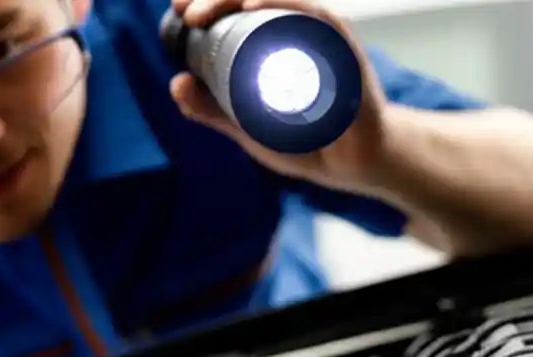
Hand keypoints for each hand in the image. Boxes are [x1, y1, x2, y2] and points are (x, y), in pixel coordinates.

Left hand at [169, 0, 390, 193]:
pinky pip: (310, 13)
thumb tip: (176, 84)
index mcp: (278, 40)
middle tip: (187, 13)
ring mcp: (320, 35)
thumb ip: (214, 109)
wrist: (356, 163)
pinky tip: (251, 6)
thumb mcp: (248, 126)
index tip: (179, 10)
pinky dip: (279, 3)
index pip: (241, 7)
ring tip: (204, 13)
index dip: (209, 1)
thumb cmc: (310, 141)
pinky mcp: (340, 45)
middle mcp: (299, 29)